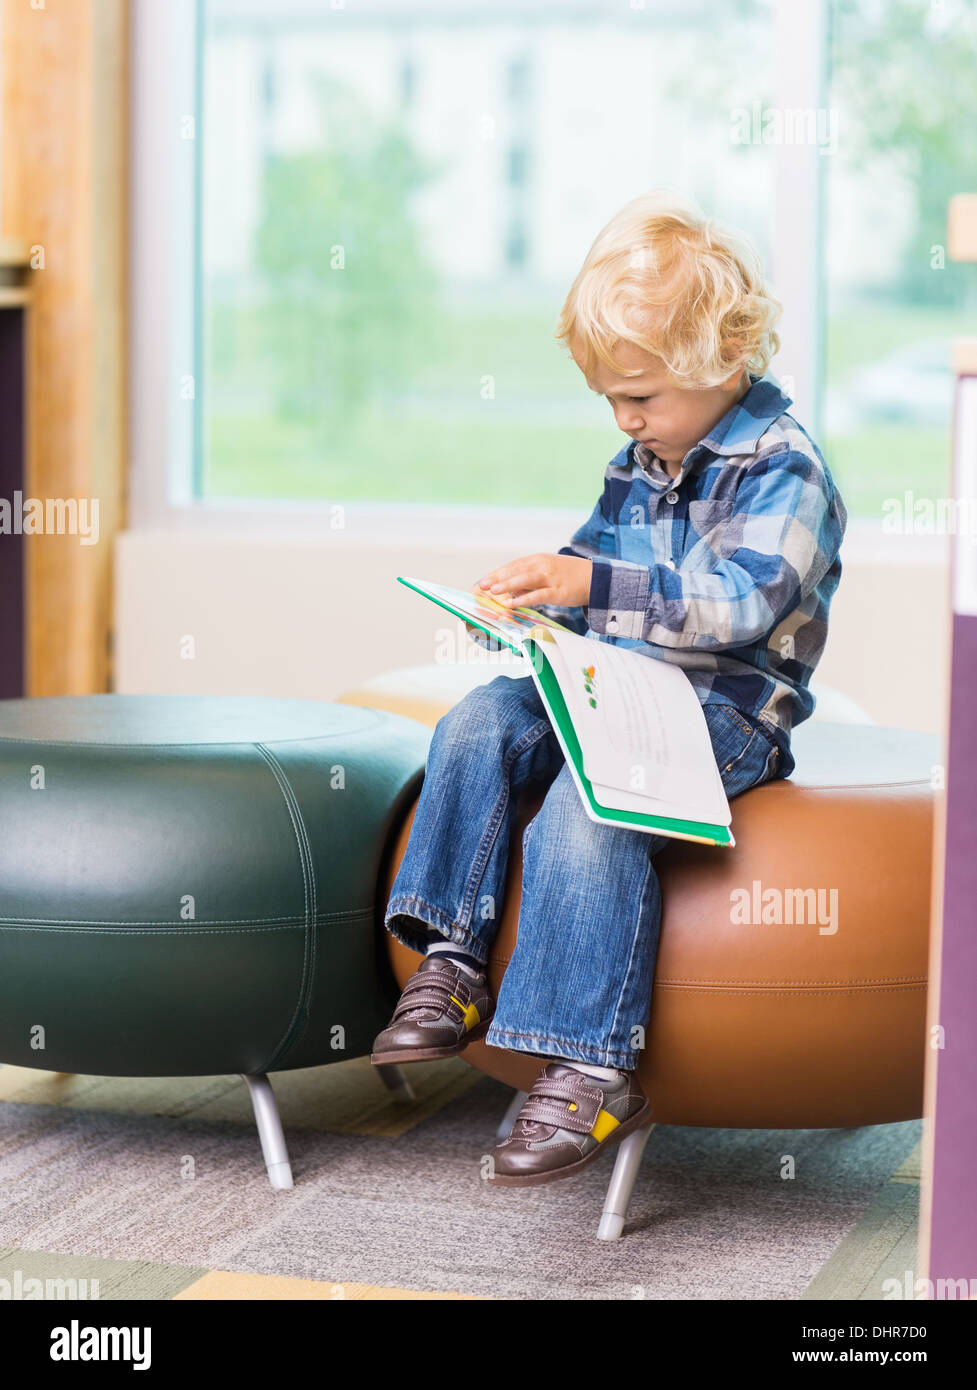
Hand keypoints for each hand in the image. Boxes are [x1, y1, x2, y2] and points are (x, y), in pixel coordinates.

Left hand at [474, 554, 592, 609]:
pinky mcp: (557, 591)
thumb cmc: (569, 576)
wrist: (595, 578)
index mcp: (538, 560)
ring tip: (493, 591)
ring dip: (507, 585)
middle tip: (482, 585)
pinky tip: (513, 603)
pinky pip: (538, 595)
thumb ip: (529, 579)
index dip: (498, 573)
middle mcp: (542, 566)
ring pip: (525, 579)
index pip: (513, 566)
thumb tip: (511, 590)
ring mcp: (550, 578)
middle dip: (498, 578)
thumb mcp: (547, 571)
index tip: (484, 581)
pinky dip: (524, 598)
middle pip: (516, 571)